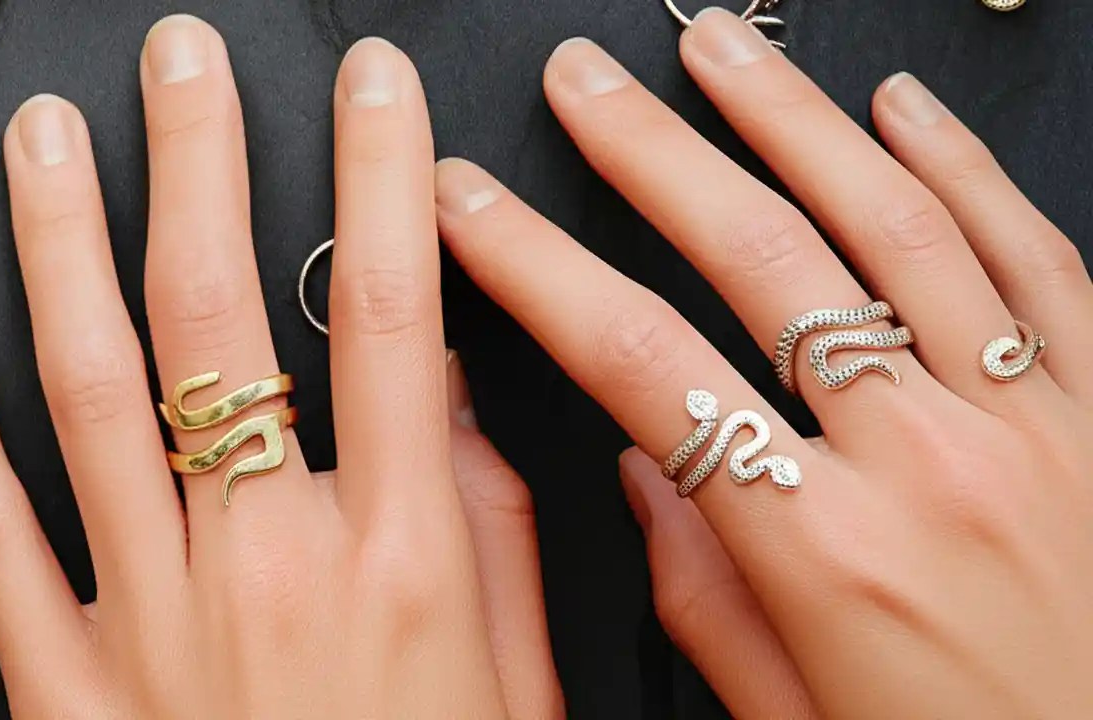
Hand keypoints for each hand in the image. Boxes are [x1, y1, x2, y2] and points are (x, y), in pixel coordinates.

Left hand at [0, 17, 560, 718]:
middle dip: (200, 164)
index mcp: (400, 557)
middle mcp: (268, 564)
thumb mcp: (519, 676)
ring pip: (88, 394)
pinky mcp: (62, 685)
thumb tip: (435, 379)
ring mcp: (151, 620)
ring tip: (48, 136)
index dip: (383, 179)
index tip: (373, 83)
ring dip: (62, 246)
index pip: (387, 314)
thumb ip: (489, 520)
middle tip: (182, 58)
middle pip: (217, 320)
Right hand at [435, 9, 1092, 718]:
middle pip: (760, 258)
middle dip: (651, 152)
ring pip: (894, 223)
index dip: (538, 267)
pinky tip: (900, 106)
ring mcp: (1033, 422)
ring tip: (716, 50)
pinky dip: (962, 166)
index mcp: (826, 552)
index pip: (641, 363)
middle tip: (586, 84)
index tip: (473, 206)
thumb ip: (705, 593)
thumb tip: (648, 468)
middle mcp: (929, 464)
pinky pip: (1037, 254)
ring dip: (790, 119)